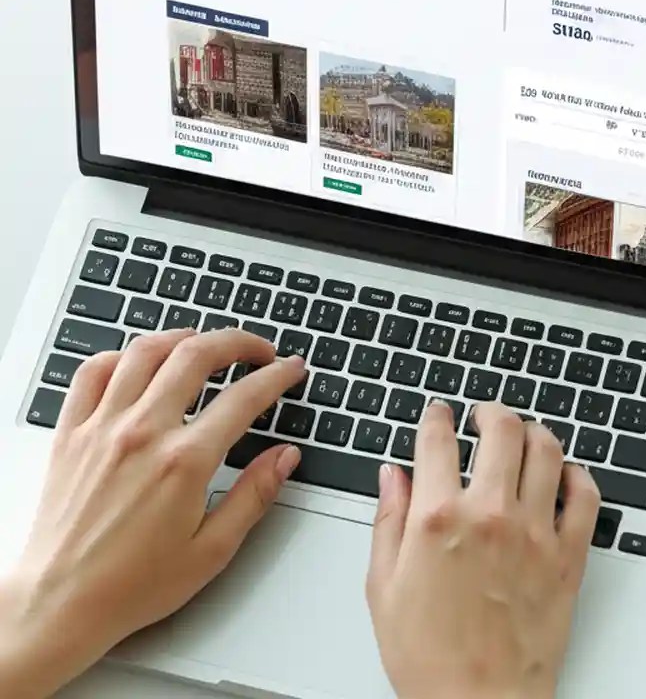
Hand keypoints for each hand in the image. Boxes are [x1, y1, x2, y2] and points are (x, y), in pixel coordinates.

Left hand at [0, 329, 305, 698]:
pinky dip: (121, 355)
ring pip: (145, 352)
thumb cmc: (132, 585)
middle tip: (257, 350)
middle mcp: (143, 434)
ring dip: (182, 337)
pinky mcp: (71, 434)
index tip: (290, 370)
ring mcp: (102, 429)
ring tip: (203, 343)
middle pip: (197, 355)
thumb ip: (254, 495)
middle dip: (238, 342)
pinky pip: (93, 372)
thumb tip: (284, 457)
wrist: (61, 602)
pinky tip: (138, 363)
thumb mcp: (213, 550)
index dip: (277, 376)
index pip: (244, 398)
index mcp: (184, 463)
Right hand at [368, 402, 600, 698]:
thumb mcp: (382, 587)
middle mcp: (491, 515)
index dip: (436, 417)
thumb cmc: (429, 658)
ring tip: (525, 434)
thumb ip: (388, 521)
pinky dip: (578, 476)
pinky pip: (586, 497)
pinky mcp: (568, 556)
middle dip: (491, 411)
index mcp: (438, 519)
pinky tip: (566, 475)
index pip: (438, 440)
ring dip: (534, 432)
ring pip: (548, 451)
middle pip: (502, 430)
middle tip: (485, 413)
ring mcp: (535, 532)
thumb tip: (393, 476)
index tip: (438, 414)